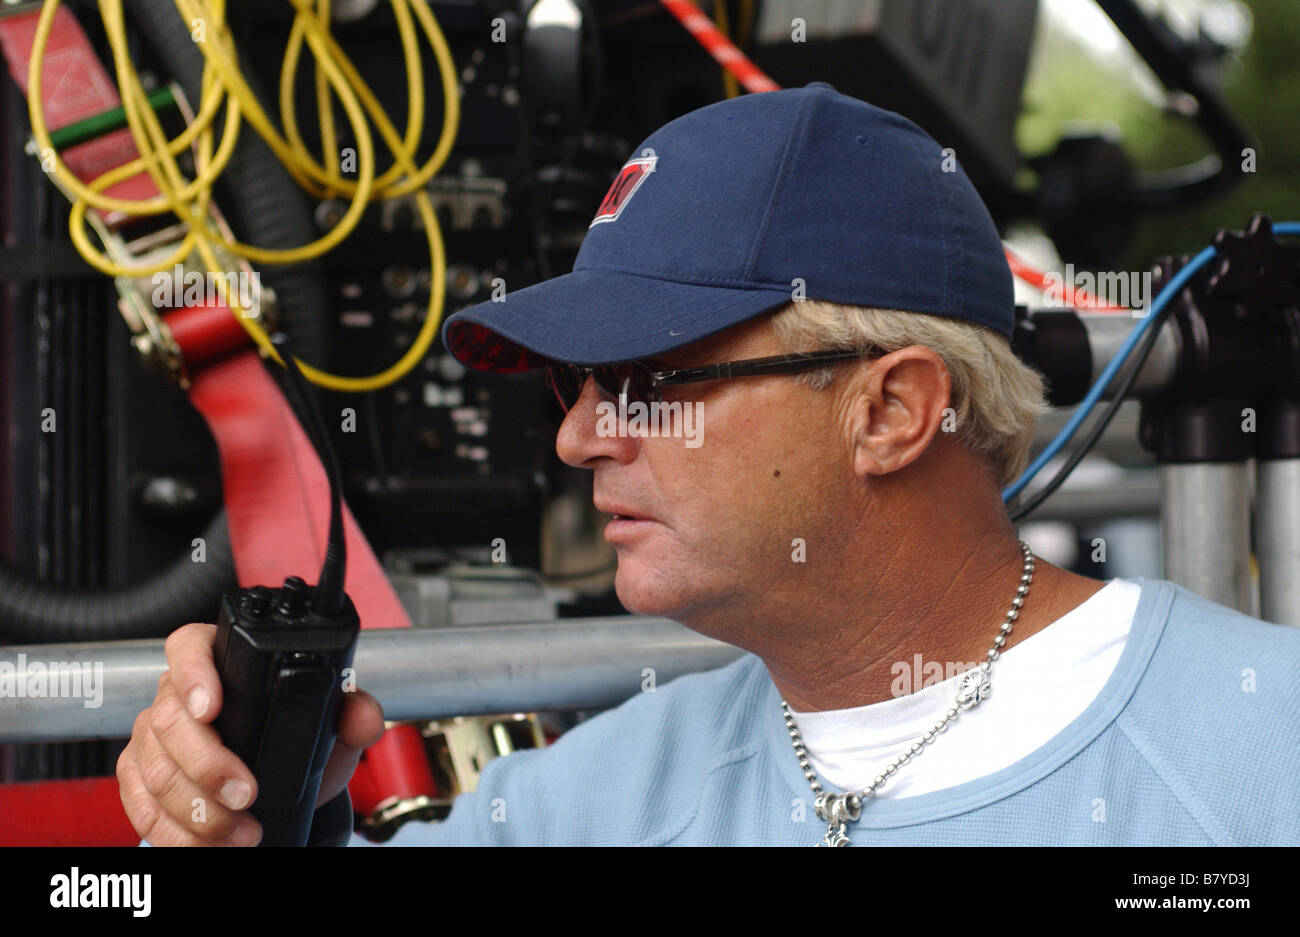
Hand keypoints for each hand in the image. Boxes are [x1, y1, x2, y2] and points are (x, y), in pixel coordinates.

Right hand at [117, 622, 384, 845]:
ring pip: (157, 770)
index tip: (212, 708)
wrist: (280, 788)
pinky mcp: (139, 778)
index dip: (194, 673)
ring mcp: (153, 737)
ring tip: (241, 831)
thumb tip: (363, 713)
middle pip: (169, 719)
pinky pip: (143, 807)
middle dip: (207, 764)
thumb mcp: (329, 726)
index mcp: (220, 662)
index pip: (190, 647)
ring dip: (198, 810)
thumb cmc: (295, 742)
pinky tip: (209, 843)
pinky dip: (176, 833)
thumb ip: (351, 714)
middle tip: (246, 793)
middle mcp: (176, 695)